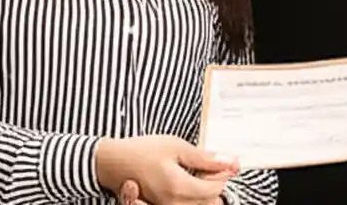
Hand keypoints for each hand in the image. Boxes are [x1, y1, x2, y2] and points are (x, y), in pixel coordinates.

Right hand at [96, 135, 236, 204]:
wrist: (115, 162)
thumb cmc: (142, 152)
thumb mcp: (177, 147)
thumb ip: (206, 158)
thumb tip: (231, 162)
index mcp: (180, 188)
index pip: (216, 189)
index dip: (221, 174)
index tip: (217, 163)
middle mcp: (175, 204)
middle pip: (211, 203)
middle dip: (213, 185)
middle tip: (205, 168)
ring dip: (204, 193)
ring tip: (193, 174)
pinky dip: (192, 198)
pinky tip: (185, 184)